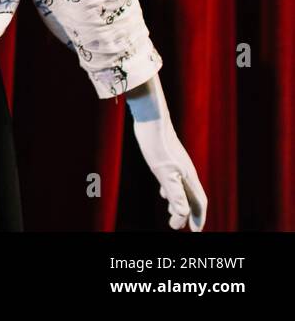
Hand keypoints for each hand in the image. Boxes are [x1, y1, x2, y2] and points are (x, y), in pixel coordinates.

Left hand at [127, 75, 206, 230]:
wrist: (150, 117)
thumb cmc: (156, 145)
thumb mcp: (163, 172)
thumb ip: (174, 194)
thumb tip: (182, 216)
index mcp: (188, 177)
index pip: (198, 202)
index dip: (197, 217)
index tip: (195, 230)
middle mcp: (186, 171)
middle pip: (191, 197)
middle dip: (188, 213)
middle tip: (182, 227)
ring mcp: (177, 163)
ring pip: (182, 188)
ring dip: (178, 203)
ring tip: (172, 214)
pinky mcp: (167, 157)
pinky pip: (173, 179)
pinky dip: (170, 190)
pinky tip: (162, 192)